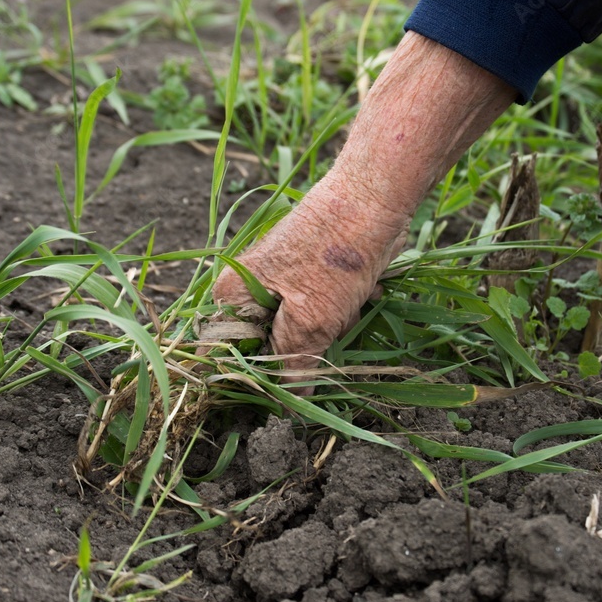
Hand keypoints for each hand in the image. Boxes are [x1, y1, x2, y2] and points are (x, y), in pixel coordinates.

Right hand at [211, 31, 517, 389]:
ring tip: (347, 308)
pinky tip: (360, 293)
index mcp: (233, 295)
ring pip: (298, 332)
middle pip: (265, 347)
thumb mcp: (312, 322)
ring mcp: (280, 279)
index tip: (281, 394)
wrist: (376, 196)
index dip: (251, 380)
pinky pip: (319, 312)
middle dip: (300, 352)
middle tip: (326, 336)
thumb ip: (291, 367)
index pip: (224, 355)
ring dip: (326, 332)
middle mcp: (248, 287)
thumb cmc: (337, 256)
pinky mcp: (310, 275)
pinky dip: (340, 313)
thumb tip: (285, 406)